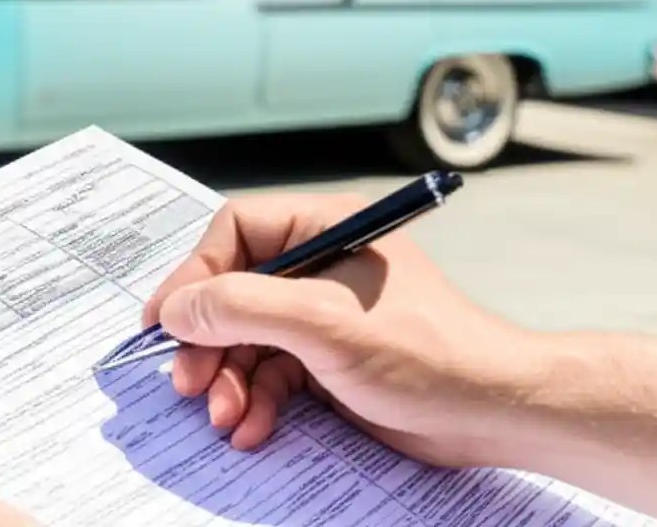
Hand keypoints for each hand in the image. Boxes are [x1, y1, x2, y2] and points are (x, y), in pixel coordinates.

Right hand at [143, 193, 541, 467]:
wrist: (492, 413)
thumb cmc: (428, 353)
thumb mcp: (324, 323)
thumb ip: (243, 307)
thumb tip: (179, 310)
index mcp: (326, 228)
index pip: (236, 233)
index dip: (194, 275)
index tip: (165, 320)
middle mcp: (320, 265)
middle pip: (234, 292)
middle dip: (208, 342)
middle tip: (187, 381)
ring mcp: (322, 316)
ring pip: (247, 340)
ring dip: (228, 381)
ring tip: (224, 416)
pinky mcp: (327, 361)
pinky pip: (271, 375)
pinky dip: (256, 402)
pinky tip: (251, 428)